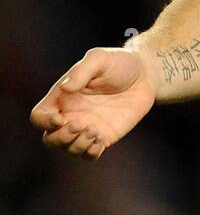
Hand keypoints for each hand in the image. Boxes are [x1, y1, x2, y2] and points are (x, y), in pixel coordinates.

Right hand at [29, 47, 156, 159]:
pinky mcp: (104, 136)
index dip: (44, 122)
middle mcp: (71, 114)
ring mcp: (87, 127)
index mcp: (62, 97)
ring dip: (77, 146)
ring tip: (94, 131)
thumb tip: (66, 88)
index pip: (39, 117)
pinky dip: (90, 153)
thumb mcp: (99, 59)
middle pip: (49, 139)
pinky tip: (100, 140)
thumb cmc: (119, 63)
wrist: (145, 75)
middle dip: (60, 138)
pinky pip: (89, 155)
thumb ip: (81, 71)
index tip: (61, 119)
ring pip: (68, 149)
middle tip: (80, 125)